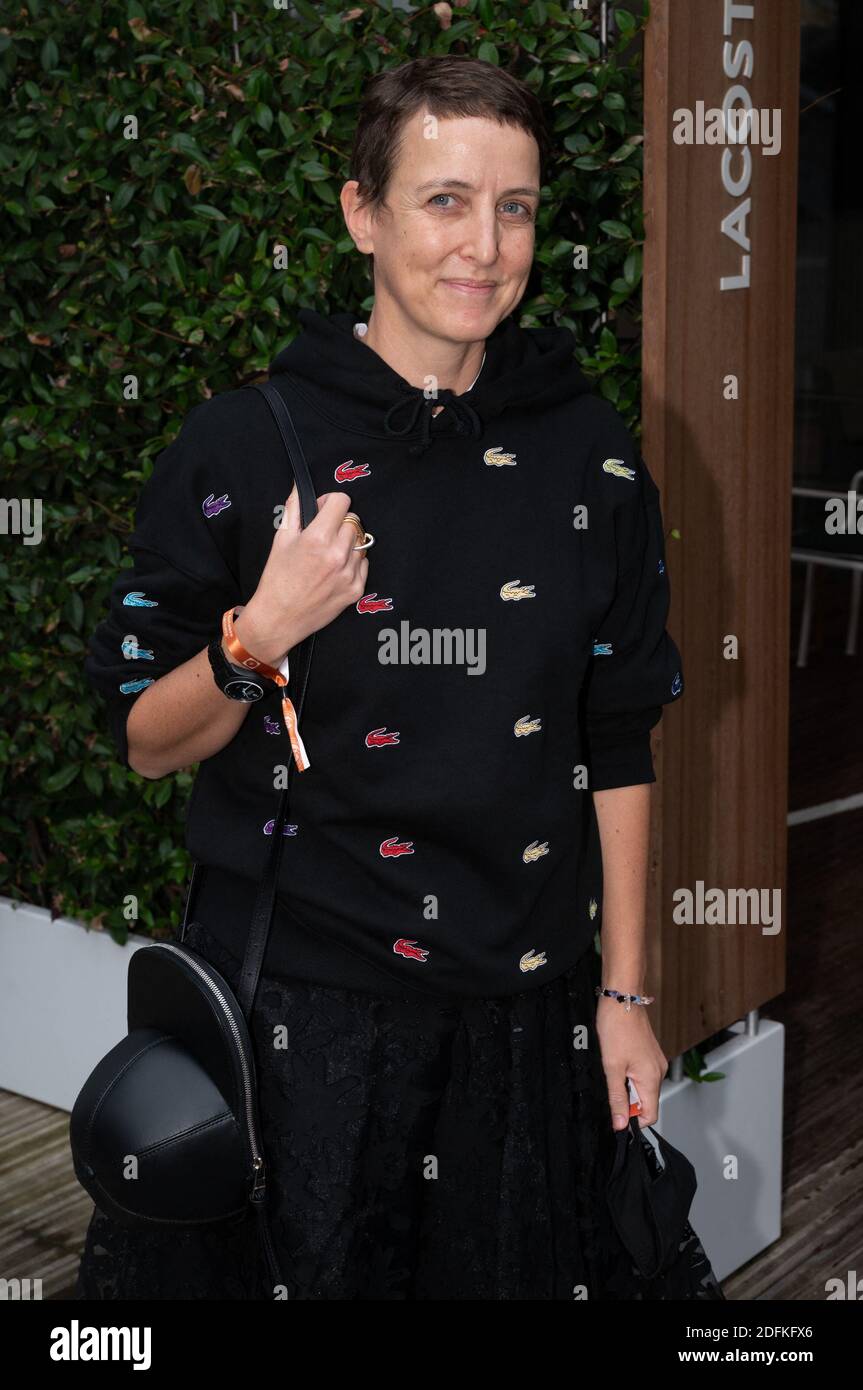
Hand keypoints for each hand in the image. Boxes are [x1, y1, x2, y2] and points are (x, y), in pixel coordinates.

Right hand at [238, 483, 369, 663]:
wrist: (279, 618)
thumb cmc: (277, 579)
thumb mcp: (281, 539)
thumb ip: (294, 509)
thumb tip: (299, 486)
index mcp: (318, 538)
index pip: (342, 502)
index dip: (330, 502)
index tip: (322, 511)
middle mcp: (337, 554)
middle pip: (352, 521)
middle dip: (338, 523)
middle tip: (322, 536)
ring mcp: (349, 573)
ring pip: (360, 542)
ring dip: (347, 543)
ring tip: (327, 557)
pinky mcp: (356, 589)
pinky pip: (363, 563)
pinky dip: (352, 563)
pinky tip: (333, 571)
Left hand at [594, 994, 667, 1130]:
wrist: (622, 999)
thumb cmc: (617, 1029)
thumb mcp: (612, 1068)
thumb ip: (617, 1098)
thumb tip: (620, 1124)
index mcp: (652, 1078)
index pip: (651, 1115)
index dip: (633, 1120)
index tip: (616, 1115)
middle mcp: (658, 1071)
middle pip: (646, 1101)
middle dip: (628, 1102)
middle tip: (610, 1086)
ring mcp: (655, 1061)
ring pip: (643, 1087)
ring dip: (627, 1086)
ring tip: (613, 1071)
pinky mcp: (649, 1053)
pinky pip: (641, 1074)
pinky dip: (629, 1075)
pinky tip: (617, 1062)